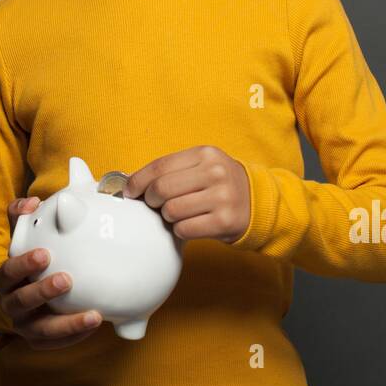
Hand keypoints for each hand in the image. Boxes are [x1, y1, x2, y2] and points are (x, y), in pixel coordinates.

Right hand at [0, 196, 102, 348]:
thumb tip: (32, 202)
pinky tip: (94, 325)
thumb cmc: (23, 262)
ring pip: (41, 329)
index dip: (24, 264)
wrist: (12, 295)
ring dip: (67, 324)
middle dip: (43, 291)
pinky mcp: (38, 339)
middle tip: (67, 280)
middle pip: (22, 301)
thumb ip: (21, 215)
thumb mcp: (18, 237)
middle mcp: (10, 304)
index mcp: (4, 279)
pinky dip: (73, 336)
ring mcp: (23, 325)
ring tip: (93, 316)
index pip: (8, 272)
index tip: (44, 254)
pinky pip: (55, 343)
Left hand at [123, 145, 250, 242]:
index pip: (160, 166)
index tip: (129, 191)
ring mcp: (222, 197)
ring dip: (168, 217)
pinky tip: (190, 225)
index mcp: (205, 154)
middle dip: (151, 201)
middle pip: (161, 189)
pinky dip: (180, 230)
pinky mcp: (225, 221)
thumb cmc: (219, 185)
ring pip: (171, 211)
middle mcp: (215, 172)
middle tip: (156, 205)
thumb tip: (132, 184)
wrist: (256, 202)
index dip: (138, 180)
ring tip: (178, 214)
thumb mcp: (203, 166)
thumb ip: (173, 170)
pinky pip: (184, 229)